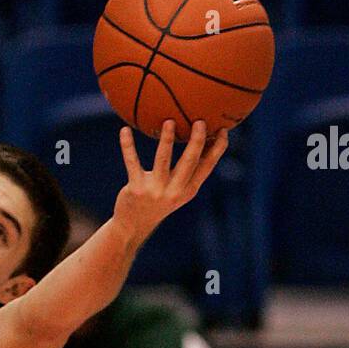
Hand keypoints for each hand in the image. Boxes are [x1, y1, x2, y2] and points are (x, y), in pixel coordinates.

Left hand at [113, 120, 227, 243]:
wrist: (133, 226)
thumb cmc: (158, 201)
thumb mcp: (177, 190)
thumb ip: (188, 171)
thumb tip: (199, 141)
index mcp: (188, 190)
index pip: (207, 167)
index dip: (217, 149)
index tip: (223, 129)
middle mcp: (174, 191)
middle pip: (189, 162)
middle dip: (196, 141)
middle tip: (199, 121)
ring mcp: (155, 190)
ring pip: (163, 160)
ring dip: (167, 140)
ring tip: (168, 122)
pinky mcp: (136, 188)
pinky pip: (132, 162)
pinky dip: (127, 145)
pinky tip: (124, 130)